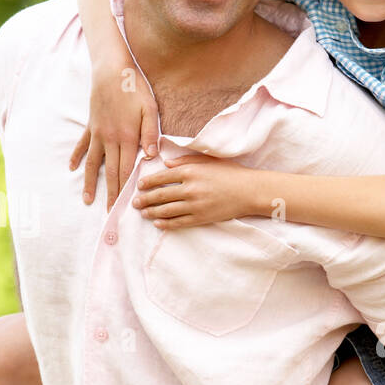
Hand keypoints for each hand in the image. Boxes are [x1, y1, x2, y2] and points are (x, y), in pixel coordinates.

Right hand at [69, 63, 159, 211]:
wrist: (112, 70)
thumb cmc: (135, 89)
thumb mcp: (150, 109)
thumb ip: (151, 134)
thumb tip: (152, 157)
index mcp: (128, 138)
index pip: (127, 171)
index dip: (125, 191)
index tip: (123, 208)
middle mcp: (111, 139)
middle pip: (111, 172)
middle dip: (110, 195)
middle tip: (108, 214)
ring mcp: (98, 133)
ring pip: (93, 163)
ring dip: (90, 183)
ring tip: (87, 200)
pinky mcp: (91, 125)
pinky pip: (83, 145)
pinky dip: (78, 157)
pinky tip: (73, 168)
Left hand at [133, 155, 256, 227]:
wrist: (249, 191)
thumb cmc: (231, 173)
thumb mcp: (208, 160)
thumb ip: (186, 160)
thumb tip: (166, 164)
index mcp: (190, 171)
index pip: (162, 177)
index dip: (148, 182)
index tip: (139, 186)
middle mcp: (190, 188)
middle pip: (161, 195)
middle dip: (145, 199)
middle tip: (135, 203)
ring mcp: (195, 205)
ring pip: (167, 210)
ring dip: (152, 212)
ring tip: (143, 213)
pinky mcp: (201, 218)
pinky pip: (179, 222)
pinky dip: (167, 223)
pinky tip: (158, 223)